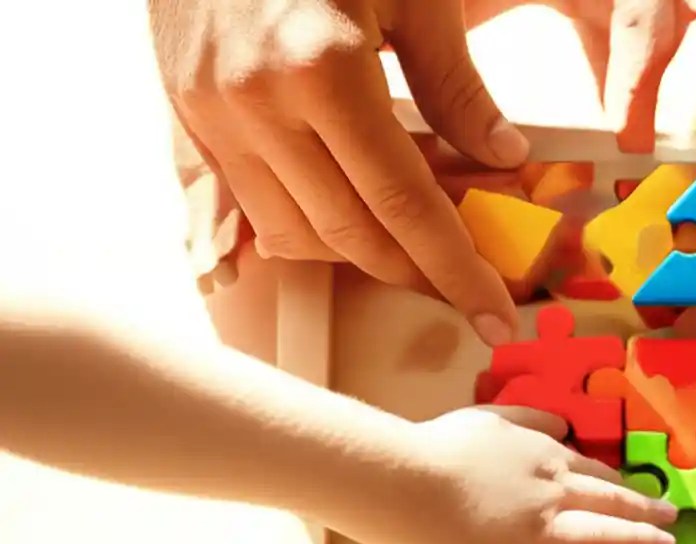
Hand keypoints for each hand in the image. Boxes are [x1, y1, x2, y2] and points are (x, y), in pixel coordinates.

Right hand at [150, 0, 523, 345]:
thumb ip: (456, 85)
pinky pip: (225, 202)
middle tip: (462, 283)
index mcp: (324, 69)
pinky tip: (292, 261)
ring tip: (406, 251)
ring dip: (352, 256)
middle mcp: (258, 101)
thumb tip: (499, 156)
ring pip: (288, 231)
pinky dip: (270, 236)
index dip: (457, 268)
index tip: (494, 310)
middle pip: (348, 233)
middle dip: (414, 271)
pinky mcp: (184, 108)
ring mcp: (211, 110)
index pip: (404, 205)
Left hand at [342, 406, 676, 543]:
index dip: (643, 542)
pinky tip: (566, 431)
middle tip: (669, 509)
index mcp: (548, 534)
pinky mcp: (506, 419)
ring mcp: (532, 448)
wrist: (399, 481)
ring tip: (625, 480)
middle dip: (643, 506)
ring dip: (609, 473)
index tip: (670, 542)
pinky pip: (544, 423)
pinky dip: (560, 431)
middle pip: (608, 497)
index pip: (610, 539)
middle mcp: (552, 488)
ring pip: (582, 461)